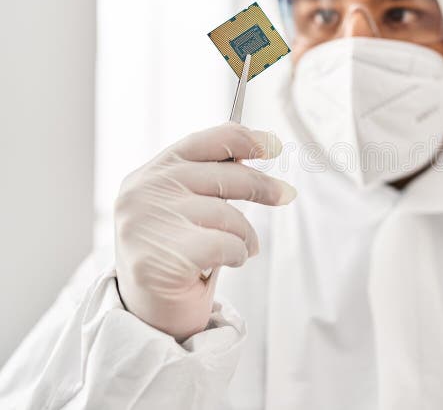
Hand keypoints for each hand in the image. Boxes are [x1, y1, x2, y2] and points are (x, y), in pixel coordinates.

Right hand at [114, 122, 294, 340]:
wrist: (150, 315)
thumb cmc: (176, 255)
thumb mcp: (187, 206)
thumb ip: (210, 177)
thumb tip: (258, 148)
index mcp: (150, 174)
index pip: (204, 142)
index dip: (244, 140)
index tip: (272, 145)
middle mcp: (143, 193)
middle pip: (225, 175)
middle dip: (263, 187)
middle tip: (286, 194)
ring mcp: (147, 224)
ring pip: (229, 214)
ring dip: (245, 235)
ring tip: (240, 249)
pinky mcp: (160, 258)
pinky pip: (225, 245)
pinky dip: (237, 254)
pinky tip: (228, 262)